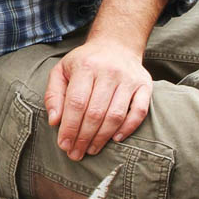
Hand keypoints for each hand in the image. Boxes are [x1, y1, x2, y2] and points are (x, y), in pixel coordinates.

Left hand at [45, 39, 151, 159]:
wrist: (116, 44)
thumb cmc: (85, 62)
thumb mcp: (61, 71)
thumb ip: (53, 95)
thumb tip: (54, 122)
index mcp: (86, 66)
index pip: (76, 103)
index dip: (69, 127)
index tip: (63, 145)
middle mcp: (109, 71)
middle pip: (95, 112)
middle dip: (83, 137)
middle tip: (76, 153)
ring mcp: (129, 78)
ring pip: (116, 115)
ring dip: (102, 138)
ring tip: (91, 149)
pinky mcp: (145, 85)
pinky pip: (139, 112)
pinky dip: (128, 128)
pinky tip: (115, 139)